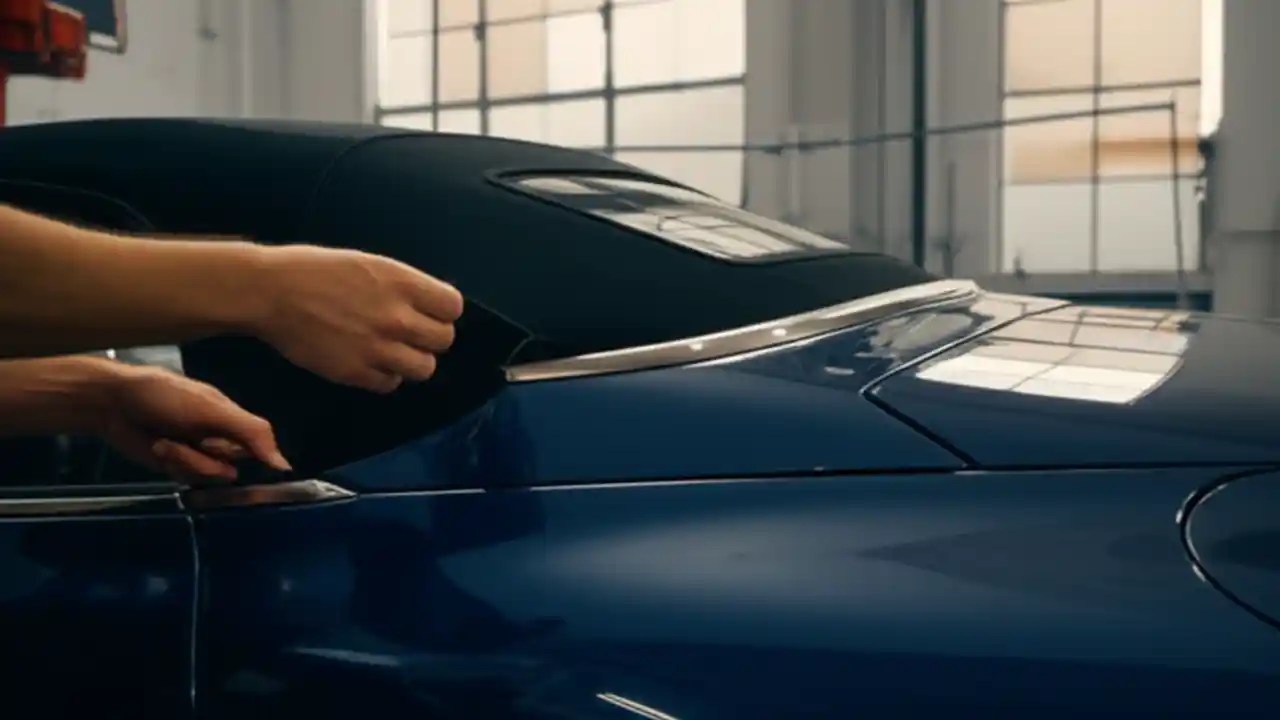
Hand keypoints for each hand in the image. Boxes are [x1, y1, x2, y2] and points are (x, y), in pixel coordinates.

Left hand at [101, 365, 289, 480]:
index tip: (237, 454)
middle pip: (233, 466)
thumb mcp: (213, 409)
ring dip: (187, 460)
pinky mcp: (176, 466)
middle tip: (194, 439)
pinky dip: (173, 465)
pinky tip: (159, 448)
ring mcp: (197, 454)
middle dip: (210, 457)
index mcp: (233, 420)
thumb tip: (284, 466)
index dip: (251, 456)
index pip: (259, 447)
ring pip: (210, 476)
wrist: (113, 403)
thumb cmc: (165, 395)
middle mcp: (220, 439)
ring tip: (167, 442)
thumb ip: (251, 433)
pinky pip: (188, 479)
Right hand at [249, 246, 462, 392]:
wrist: (270, 292)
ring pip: (424, 368)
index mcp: (401, 283)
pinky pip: (390, 384)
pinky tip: (369, 361)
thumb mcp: (369, 263)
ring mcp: (377, 348)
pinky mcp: (355, 373)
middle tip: (411, 332)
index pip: (453, 307)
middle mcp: (395, 317)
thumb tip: (429, 306)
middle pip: (444, 340)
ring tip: (392, 350)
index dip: (443, 310)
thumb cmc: (316, 270)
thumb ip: (403, 287)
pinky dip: (384, 376)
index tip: (430, 311)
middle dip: (430, 337)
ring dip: (412, 360)